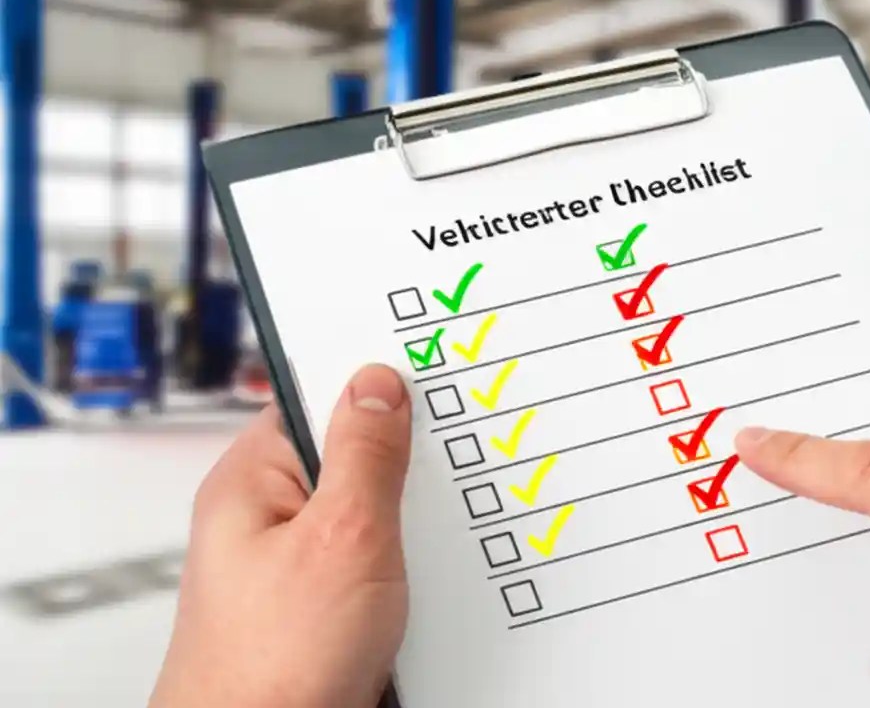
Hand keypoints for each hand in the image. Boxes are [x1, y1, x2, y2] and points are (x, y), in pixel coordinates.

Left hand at [150, 365, 411, 707]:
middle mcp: (269, 519)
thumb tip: (376, 385)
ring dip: (412, 528)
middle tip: (442, 476)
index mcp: (254, 482)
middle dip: (404, 467)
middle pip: (353, 457)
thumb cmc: (270, 668)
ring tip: (432, 546)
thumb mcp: (342, 537)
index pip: (316, 398)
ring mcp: (298, 567)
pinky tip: (429, 585)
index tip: (426, 374)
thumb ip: (364, 455)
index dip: (371, 383)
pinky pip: (377, 566)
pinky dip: (408, 571)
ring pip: (373, 517)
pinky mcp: (324, 609)